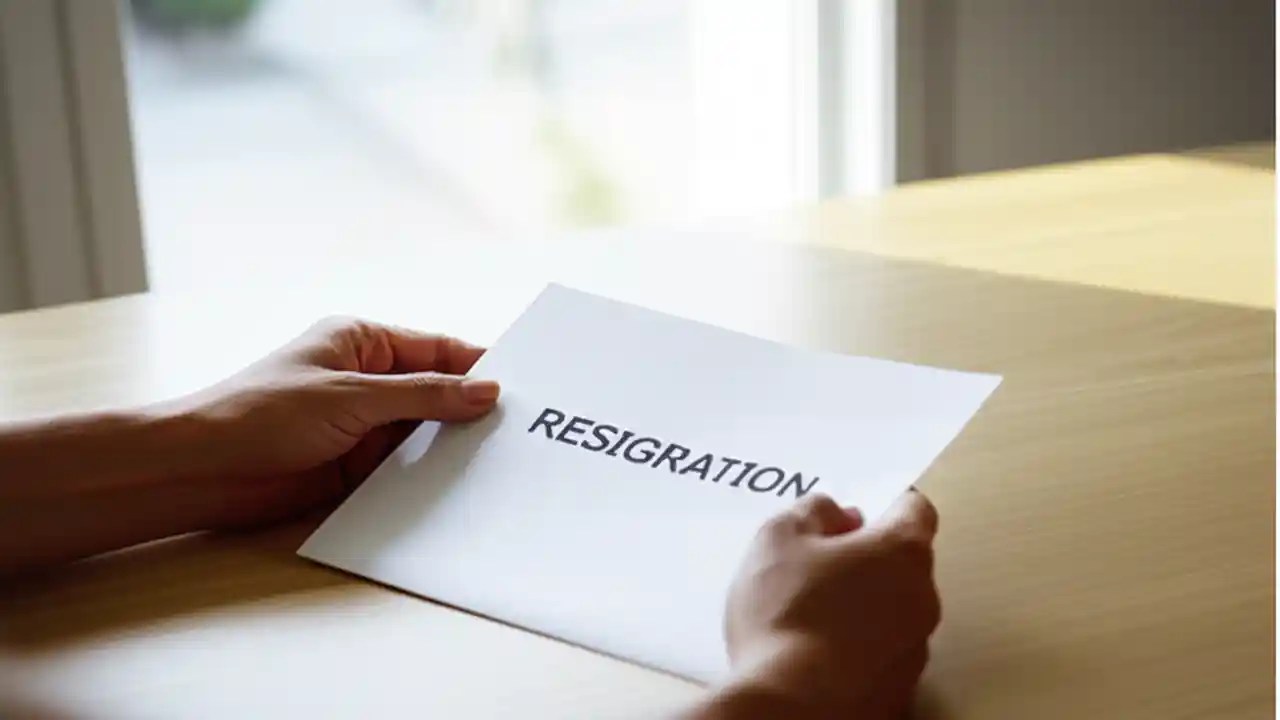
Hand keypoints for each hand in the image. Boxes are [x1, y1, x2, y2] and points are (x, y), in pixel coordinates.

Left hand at [163, 317, 499, 528]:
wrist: (200, 473)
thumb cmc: (261, 413)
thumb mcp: (352, 396)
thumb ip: (423, 395)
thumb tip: (487, 390)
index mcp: (363, 342)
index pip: (438, 349)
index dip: (481, 365)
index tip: (527, 384)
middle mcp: (368, 381)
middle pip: (437, 392)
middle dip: (472, 410)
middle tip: (524, 430)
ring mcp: (363, 425)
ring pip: (425, 434)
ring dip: (452, 447)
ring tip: (503, 461)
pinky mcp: (356, 468)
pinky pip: (406, 469)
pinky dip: (430, 477)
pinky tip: (462, 488)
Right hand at [691, 492, 939, 718]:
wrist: (794, 708)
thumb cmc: (788, 615)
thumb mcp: (779, 539)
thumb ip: (812, 511)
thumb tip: (836, 514)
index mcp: (903, 551)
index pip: (915, 508)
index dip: (885, 502)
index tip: (855, 512)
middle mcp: (923, 599)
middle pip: (903, 562)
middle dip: (865, 557)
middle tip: (814, 564)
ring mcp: (915, 650)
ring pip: (892, 611)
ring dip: (861, 605)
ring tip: (807, 615)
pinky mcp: (899, 691)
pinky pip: (880, 654)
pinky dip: (856, 647)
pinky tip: (814, 653)